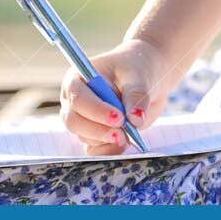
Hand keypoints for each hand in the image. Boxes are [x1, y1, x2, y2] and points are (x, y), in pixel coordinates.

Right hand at [59, 37, 170, 153]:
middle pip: (74, 122)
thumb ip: (136, 96)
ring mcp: (83, 120)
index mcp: (78, 79)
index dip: (96, 110)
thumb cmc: (137, 69)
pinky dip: (108, 150)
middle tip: (123, 134)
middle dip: (99, 130)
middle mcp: (75, 101)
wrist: (146, 79)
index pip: (78, 98)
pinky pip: (94, 150)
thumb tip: (135, 119)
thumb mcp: (139, 77)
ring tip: (129, 134)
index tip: (119, 118)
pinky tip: (124, 144)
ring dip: (107, 140)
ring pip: (85, 137)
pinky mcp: (94, 135)